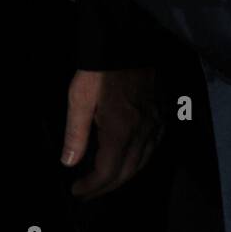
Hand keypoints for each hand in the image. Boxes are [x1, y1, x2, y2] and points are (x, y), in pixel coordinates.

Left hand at [62, 68, 161, 198]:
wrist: (128, 39)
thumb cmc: (99, 67)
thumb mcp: (79, 96)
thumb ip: (75, 132)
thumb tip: (69, 163)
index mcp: (121, 131)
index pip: (107, 172)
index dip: (92, 186)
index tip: (77, 191)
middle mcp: (142, 133)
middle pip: (127, 173)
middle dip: (106, 187)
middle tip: (88, 192)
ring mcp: (155, 124)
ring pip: (142, 163)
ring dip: (123, 177)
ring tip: (105, 181)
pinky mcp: (161, 114)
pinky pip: (153, 148)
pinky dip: (140, 161)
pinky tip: (130, 158)